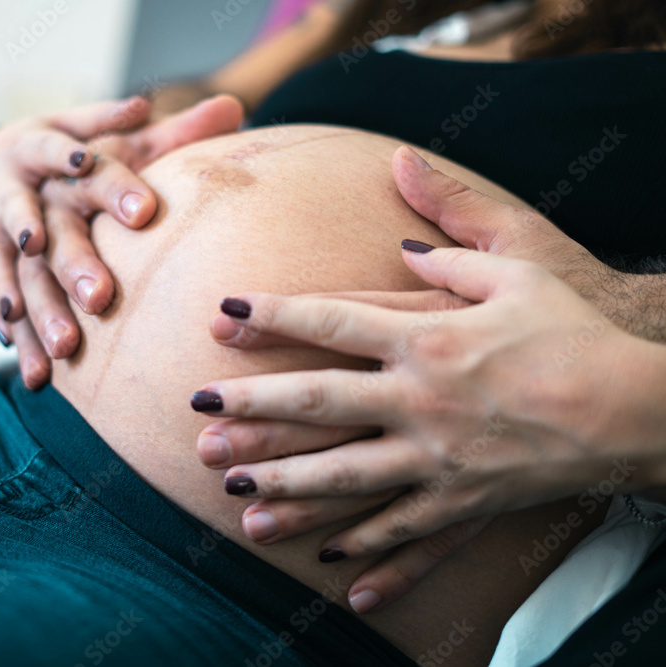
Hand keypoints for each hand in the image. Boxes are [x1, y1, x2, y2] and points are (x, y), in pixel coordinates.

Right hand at [7, 95, 243, 387]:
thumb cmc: (60, 153)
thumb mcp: (100, 133)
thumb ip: (160, 132)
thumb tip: (230, 108)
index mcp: (41, 146)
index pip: (77, 161)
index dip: (108, 183)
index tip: (143, 210)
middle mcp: (8, 186)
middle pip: (38, 224)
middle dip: (68, 263)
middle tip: (102, 300)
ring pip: (7, 272)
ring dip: (36, 311)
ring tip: (64, 348)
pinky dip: (12, 338)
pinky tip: (35, 372)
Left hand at [194, 149, 665, 611]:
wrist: (638, 407)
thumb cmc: (575, 328)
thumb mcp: (518, 263)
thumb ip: (451, 232)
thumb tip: (403, 180)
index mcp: (429, 336)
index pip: (332, 321)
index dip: (273, 314)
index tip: (224, 312)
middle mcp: (421, 400)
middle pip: (318, 404)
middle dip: (252, 409)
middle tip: (198, 415)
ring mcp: (439, 458)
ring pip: (345, 478)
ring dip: (286, 488)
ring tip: (235, 496)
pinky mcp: (465, 500)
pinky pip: (408, 532)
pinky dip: (370, 551)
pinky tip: (331, 567)